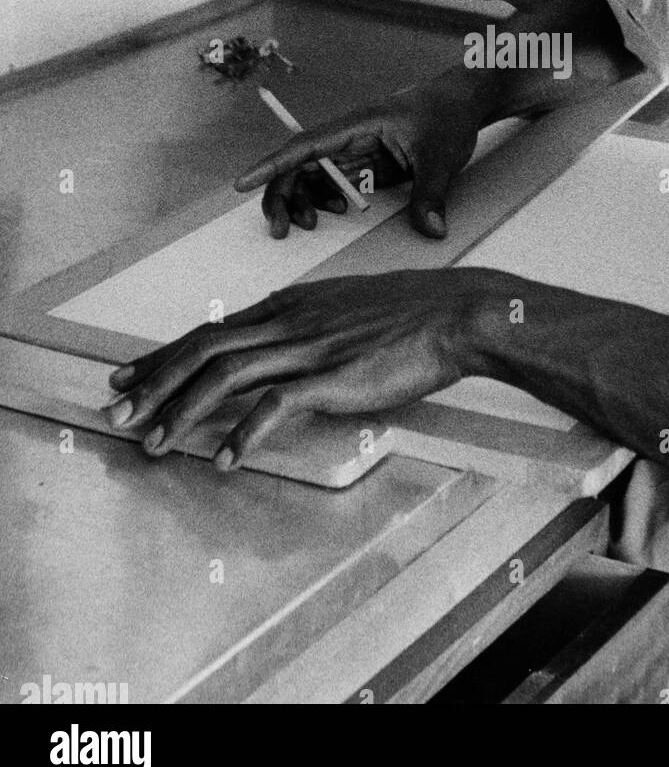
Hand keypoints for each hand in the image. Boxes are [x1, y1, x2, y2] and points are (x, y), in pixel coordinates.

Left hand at [105, 269, 497, 469]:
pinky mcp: (332, 376)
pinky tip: (226, 461)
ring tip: (153, 443)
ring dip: (182, 410)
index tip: (129, 374)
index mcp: (289, 306)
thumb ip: (309, 322)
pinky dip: (244, 434)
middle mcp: (289, 322)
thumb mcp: (346, 305)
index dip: (164, 354)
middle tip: (115, 409)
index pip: (211, 328)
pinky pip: (275, 405)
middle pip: (203, 348)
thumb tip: (282, 340)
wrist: (454, 311)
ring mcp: (308, 348)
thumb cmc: (410, 311)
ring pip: (225, 374)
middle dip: (153, 381)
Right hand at [235, 79, 480, 239]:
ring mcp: (357, 152)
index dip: (271, 165)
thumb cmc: (447, 115)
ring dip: (303, 202)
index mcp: (357, 126)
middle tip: (279, 230)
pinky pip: (335, 185)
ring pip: (313, 178)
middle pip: (299, 166)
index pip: (304, 146)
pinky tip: (341, 213)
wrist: (463, 102)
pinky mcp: (368, 165)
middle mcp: (348, 139)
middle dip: (281, 197)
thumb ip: (431, 194)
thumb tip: (432, 230)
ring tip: (312, 226)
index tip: (242, 184)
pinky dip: (327, 201)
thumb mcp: (442, 156)